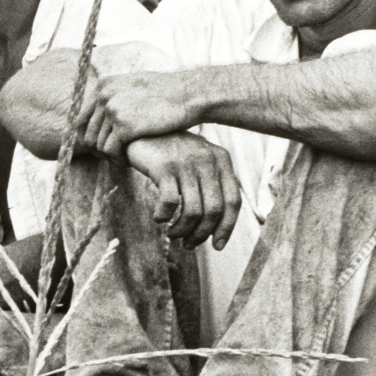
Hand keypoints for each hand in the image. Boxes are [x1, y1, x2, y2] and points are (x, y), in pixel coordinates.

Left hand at [76, 70, 198, 156]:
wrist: (189, 94)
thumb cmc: (166, 93)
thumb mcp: (133, 86)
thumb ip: (113, 97)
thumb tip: (97, 113)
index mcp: (103, 86)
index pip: (82, 119)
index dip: (92, 138)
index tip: (105, 148)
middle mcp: (104, 96)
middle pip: (88, 134)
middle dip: (101, 149)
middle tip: (116, 157)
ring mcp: (113, 110)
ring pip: (99, 145)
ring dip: (111, 156)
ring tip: (125, 158)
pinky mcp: (124, 126)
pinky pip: (111, 151)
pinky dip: (118, 159)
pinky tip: (130, 161)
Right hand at [125, 132, 242, 248]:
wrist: (142, 129)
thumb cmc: (171, 153)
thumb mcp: (198, 162)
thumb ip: (211, 185)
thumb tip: (213, 228)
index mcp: (222, 160)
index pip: (233, 202)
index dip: (227, 227)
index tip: (216, 245)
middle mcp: (208, 161)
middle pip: (214, 211)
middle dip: (201, 234)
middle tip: (188, 244)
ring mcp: (186, 163)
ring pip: (193, 211)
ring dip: (182, 230)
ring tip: (172, 234)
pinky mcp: (164, 167)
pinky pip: (170, 203)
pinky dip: (163, 216)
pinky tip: (158, 218)